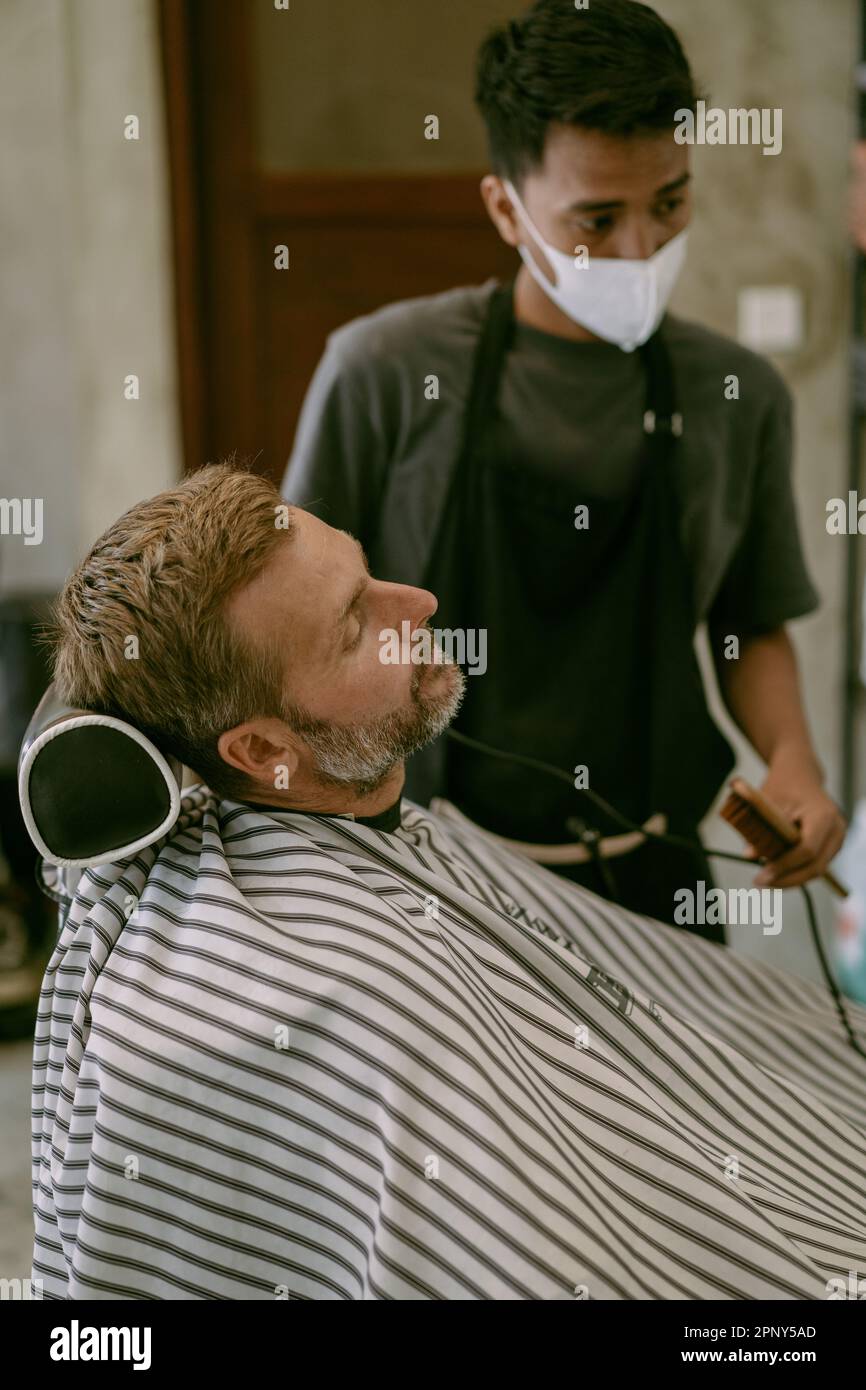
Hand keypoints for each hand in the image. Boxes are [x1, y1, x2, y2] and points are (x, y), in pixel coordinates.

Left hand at [750, 768, 845, 888]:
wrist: (800, 774)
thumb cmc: (782, 785)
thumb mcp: (766, 802)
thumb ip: (760, 828)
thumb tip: (749, 855)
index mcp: (822, 816)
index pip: (807, 850)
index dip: (784, 866)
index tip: (761, 875)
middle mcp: (836, 830)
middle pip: (815, 866)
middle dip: (787, 879)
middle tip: (760, 884)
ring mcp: (836, 839)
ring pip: (816, 869)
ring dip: (791, 879)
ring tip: (765, 882)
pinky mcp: (831, 845)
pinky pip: (815, 864)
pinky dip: (796, 872)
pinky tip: (776, 875)